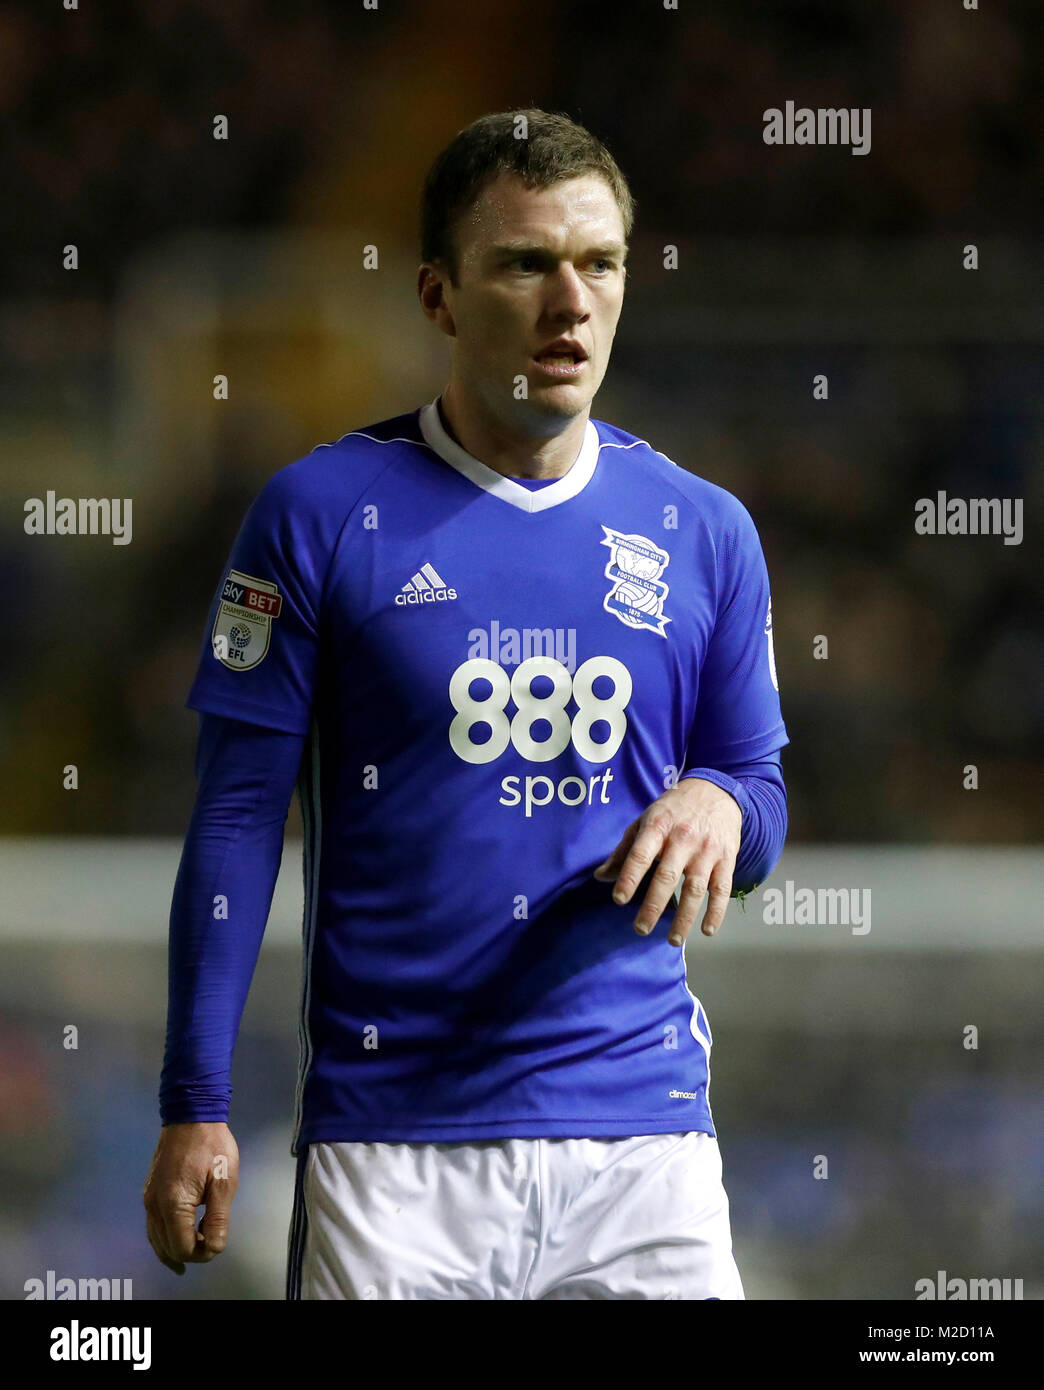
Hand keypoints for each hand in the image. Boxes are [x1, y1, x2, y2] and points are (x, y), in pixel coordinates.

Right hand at [143, 1122, 238, 1273]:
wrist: (191, 1115)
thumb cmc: (212, 1146)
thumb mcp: (223, 1181)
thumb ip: (218, 1218)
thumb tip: (214, 1248)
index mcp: (173, 1204)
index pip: (181, 1247)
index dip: (201, 1254)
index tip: (217, 1244)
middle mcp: (154, 1205)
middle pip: (165, 1247)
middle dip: (188, 1253)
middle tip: (209, 1248)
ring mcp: (148, 1198)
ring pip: (155, 1238)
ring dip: (172, 1250)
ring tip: (190, 1257)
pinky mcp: (149, 1191)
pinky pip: (153, 1225)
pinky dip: (164, 1237)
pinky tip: (176, 1237)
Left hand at [592, 777, 742, 944]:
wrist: (716, 791)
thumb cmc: (673, 810)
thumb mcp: (645, 820)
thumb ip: (624, 851)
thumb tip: (600, 877)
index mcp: (658, 826)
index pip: (640, 854)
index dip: (629, 877)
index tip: (619, 899)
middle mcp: (683, 838)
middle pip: (667, 876)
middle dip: (653, 905)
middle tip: (641, 929)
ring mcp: (707, 850)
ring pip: (695, 888)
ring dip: (684, 917)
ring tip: (673, 940)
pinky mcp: (727, 858)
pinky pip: (722, 889)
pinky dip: (716, 911)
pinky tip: (707, 930)